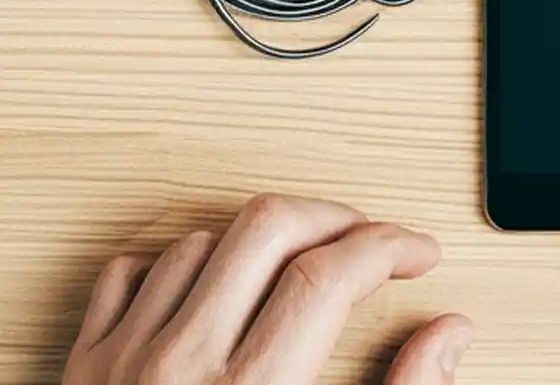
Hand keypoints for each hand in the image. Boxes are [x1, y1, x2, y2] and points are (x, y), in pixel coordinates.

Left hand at [63, 194, 471, 384]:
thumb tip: (449, 335)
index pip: (332, 273)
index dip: (390, 245)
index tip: (416, 253)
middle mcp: (181, 365)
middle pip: (268, 228)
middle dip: (335, 217)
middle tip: (367, 239)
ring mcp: (123, 360)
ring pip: (200, 240)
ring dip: (261, 242)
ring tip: (297, 266)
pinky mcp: (84, 368)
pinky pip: (129, 274)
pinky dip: (178, 263)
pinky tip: (214, 284)